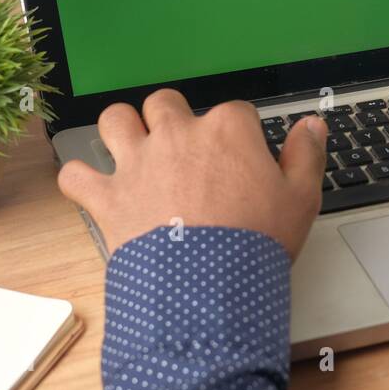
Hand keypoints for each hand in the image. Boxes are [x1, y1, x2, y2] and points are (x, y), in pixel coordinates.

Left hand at [58, 89, 326, 257]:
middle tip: (180, 143)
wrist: (209, 287)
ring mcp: (138, 163)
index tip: (240, 157)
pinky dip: (80, 179)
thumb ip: (306, 155)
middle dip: (170, 116)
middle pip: (165, 102)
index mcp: (227, 129)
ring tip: (131, 147)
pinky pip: (76, 174)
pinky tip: (92, 187)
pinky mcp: (109, 196)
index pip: (234, 111)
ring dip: (121, 130)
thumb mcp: (301, 198)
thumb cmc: (257, 242)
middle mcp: (177, 134)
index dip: (237, 132)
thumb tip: (312, 125)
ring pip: (115, 119)